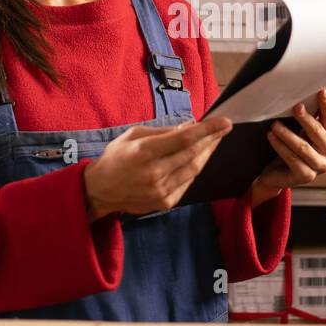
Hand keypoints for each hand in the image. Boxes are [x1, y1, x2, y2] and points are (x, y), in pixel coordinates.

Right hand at [83, 115, 232, 219]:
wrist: (100, 190)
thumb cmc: (116, 157)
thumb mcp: (134, 134)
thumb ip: (163, 131)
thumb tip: (191, 126)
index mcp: (145, 151)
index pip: (184, 139)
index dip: (208, 130)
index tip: (225, 122)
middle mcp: (154, 172)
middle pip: (193, 154)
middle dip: (212, 140)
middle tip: (224, 129)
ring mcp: (160, 190)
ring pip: (194, 170)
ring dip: (207, 154)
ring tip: (214, 142)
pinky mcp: (164, 203)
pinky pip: (187, 183)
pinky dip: (195, 169)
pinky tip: (199, 158)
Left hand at [251, 88, 325, 204]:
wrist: (275, 174)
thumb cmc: (288, 148)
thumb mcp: (298, 131)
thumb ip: (304, 118)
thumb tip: (301, 94)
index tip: (320, 91)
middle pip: (319, 133)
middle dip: (306, 119)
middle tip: (295, 107)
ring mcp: (318, 167)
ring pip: (304, 147)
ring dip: (288, 134)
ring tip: (274, 125)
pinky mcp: (306, 177)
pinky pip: (293, 160)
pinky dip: (281, 147)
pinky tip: (271, 137)